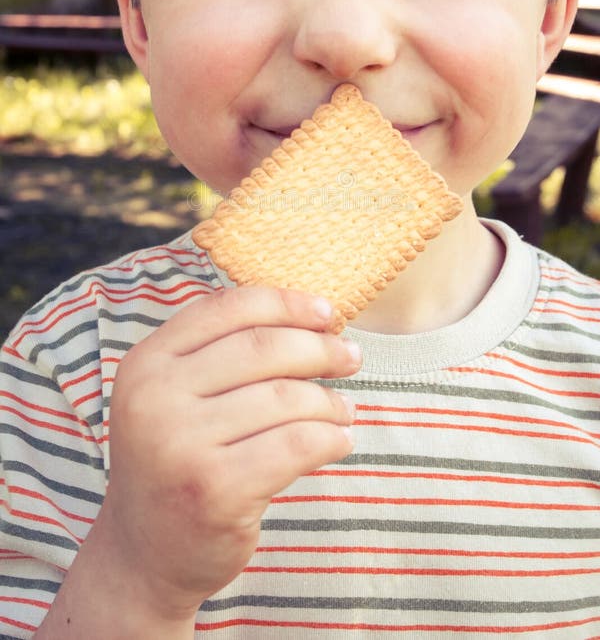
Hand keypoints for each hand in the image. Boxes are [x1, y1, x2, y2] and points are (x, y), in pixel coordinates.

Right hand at [97, 287, 359, 623]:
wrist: (142, 553)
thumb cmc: (176, 460)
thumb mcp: (173, 395)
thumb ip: (219, 352)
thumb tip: (312, 316)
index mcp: (147, 362)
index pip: (229, 308)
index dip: (287, 303)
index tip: (327, 312)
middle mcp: (155, 397)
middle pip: (263, 348)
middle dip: (320, 348)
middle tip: (351, 357)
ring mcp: (182, 444)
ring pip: (286, 398)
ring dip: (329, 401)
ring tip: (344, 409)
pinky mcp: (216, 490)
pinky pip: (297, 445)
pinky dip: (330, 438)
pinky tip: (339, 442)